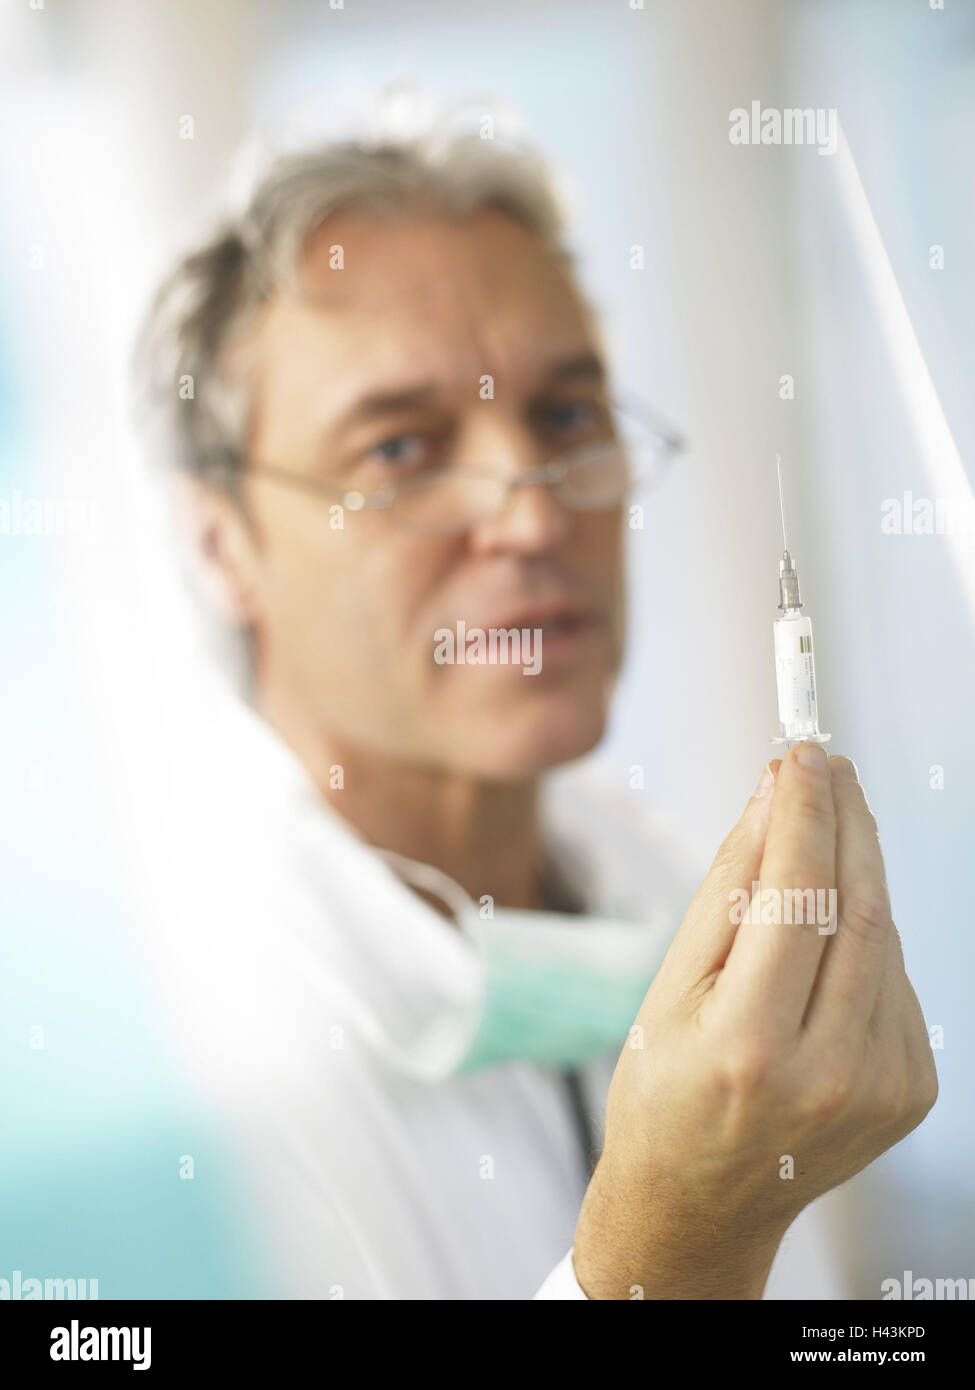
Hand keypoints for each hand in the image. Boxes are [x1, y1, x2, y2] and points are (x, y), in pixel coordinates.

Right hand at [572, 744, 938, 1299]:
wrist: (700, 1206)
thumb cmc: (664, 1090)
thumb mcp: (667, 988)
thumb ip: (726, 891)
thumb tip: (770, 800)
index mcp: (750, 1048)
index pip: (796, 895)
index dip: (804, 811)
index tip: (801, 753)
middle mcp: (831, 1073)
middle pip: (857, 905)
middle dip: (844, 818)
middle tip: (823, 764)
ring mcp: (882, 1088)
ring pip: (882, 936)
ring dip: (857, 867)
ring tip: (818, 830)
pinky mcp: (911, 1091)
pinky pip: (893, 978)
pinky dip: (865, 930)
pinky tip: (828, 922)